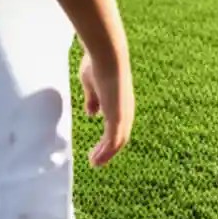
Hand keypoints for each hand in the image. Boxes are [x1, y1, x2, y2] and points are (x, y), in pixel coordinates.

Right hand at [78, 48, 134, 166]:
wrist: (107, 55)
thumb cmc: (98, 64)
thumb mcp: (93, 86)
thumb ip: (94, 100)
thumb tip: (92, 113)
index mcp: (119, 103)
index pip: (118, 126)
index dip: (109, 138)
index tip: (98, 148)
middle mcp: (125, 109)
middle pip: (120, 136)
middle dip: (108, 150)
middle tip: (96, 160)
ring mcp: (123, 112)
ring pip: (119, 140)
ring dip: (107, 154)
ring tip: (95, 163)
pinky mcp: (118, 115)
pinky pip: (114, 138)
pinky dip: (107, 151)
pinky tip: (97, 159)